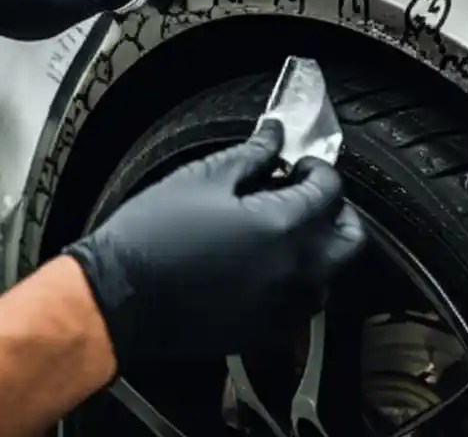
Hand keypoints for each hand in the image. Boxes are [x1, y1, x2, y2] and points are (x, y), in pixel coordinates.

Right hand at [63, 120, 366, 366]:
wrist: (117, 301)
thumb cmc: (152, 238)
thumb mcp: (204, 179)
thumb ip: (252, 155)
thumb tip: (275, 135)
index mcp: (285, 227)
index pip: (330, 190)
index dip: (317, 169)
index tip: (298, 165)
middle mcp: (296, 272)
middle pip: (349, 240)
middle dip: (335, 211)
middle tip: (306, 194)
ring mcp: (284, 307)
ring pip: (329, 275)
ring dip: (318, 248)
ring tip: (283, 228)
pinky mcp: (266, 332)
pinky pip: (301, 304)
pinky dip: (296, 281)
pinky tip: (263, 264)